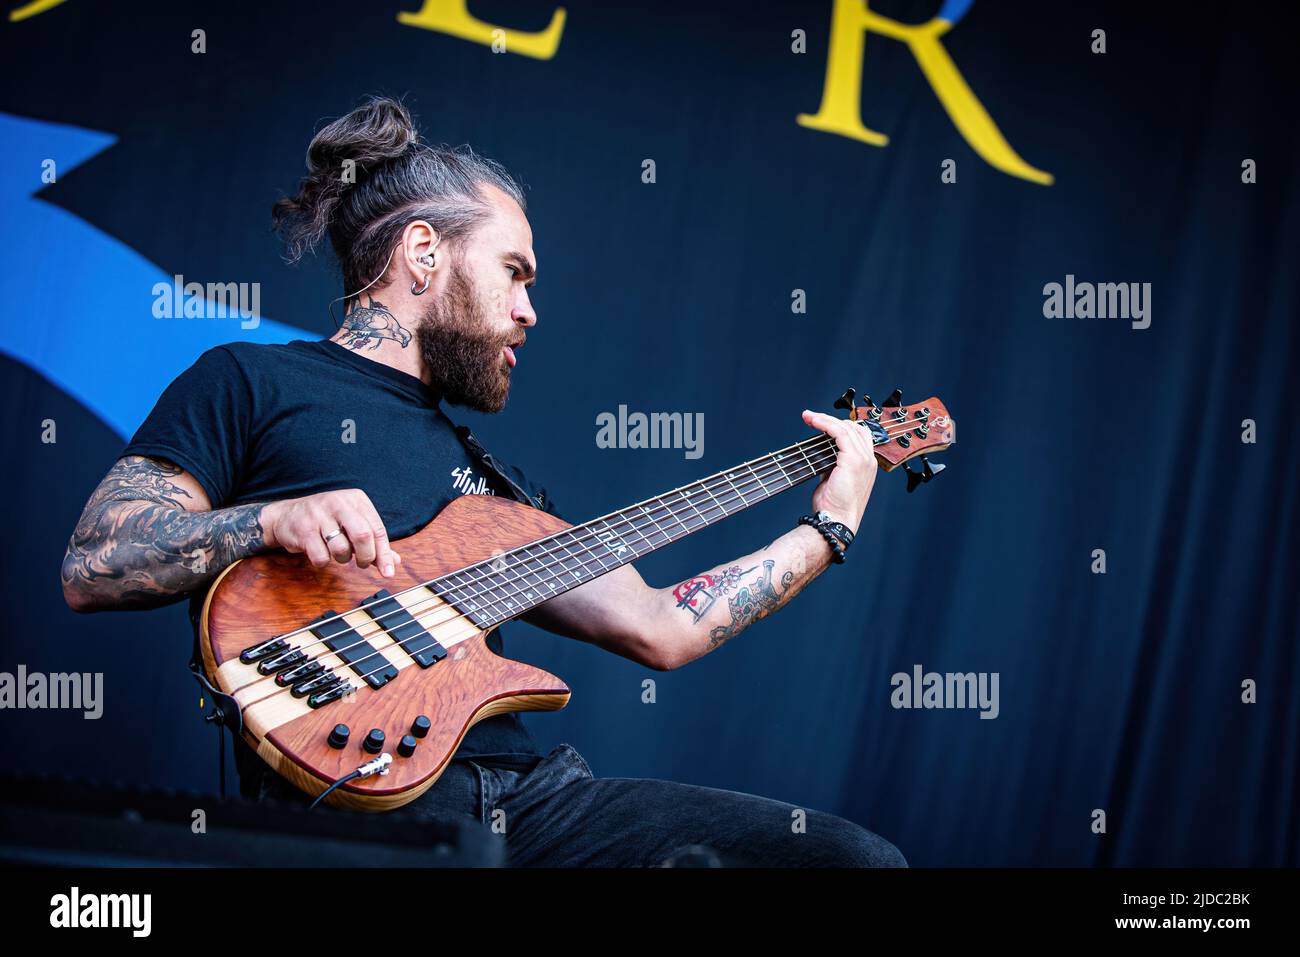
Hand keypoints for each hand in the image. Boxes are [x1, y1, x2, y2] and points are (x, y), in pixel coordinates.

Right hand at [262, 489, 401, 576]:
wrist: (286, 515)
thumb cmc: (326, 521)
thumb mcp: (352, 524)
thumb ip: (373, 542)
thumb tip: (394, 562)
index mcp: (356, 499)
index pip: (377, 529)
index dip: (384, 554)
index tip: (388, 573)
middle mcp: (339, 502)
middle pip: (363, 535)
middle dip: (366, 557)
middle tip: (362, 564)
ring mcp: (319, 515)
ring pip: (341, 548)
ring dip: (342, 559)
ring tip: (337, 553)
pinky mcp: (303, 529)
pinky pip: (321, 557)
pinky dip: (323, 561)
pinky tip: (319, 551)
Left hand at [801, 409, 877, 534]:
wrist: (836, 520)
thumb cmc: (834, 506)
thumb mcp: (833, 479)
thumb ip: (832, 464)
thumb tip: (822, 454)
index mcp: (866, 465)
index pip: (858, 435)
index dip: (840, 426)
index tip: (821, 423)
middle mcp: (868, 460)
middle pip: (854, 427)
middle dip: (831, 419)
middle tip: (811, 417)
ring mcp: (863, 459)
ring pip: (846, 428)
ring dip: (825, 419)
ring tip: (808, 417)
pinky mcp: (854, 460)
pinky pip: (840, 433)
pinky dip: (826, 424)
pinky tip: (814, 422)